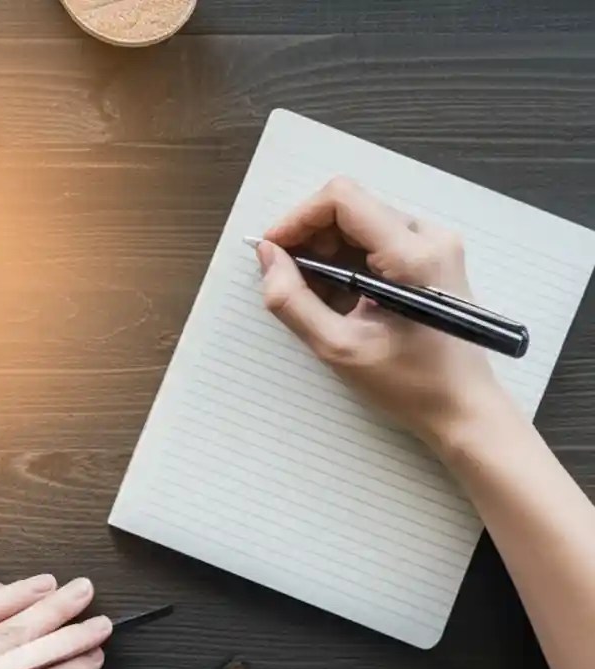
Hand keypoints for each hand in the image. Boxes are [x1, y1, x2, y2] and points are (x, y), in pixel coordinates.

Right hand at [256, 176, 513, 443]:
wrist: (465, 406)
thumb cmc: (409, 384)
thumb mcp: (338, 347)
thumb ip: (292, 300)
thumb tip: (267, 257)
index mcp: (413, 255)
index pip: (342, 199)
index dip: (298, 218)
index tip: (272, 251)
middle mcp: (429, 236)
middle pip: (350, 207)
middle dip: (309, 237)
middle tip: (288, 279)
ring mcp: (435, 243)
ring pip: (360, 221)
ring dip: (326, 251)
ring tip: (314, 295)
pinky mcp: (433, 256)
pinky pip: (376, 239)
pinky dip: (347, 260)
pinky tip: (340, 296)